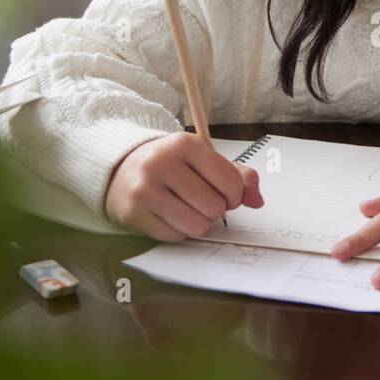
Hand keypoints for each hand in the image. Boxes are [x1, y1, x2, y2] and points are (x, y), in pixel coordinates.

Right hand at [104, 132, 263, 240]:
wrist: (121, 170)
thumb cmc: (171, 166)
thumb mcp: (204, 160)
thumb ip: (238, 176)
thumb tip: (258, 200)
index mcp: (186, 144)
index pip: (231, 182)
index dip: (236, 196)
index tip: (226, 194)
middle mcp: (162, 163)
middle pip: (215, 207)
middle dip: (216, 210)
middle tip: (202, 201)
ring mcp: (145, 188)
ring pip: (197, 225)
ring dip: (199, 223)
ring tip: (187, 209)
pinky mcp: (134, 212)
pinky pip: (176, 235)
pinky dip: (179, 230)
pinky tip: (168, 214)